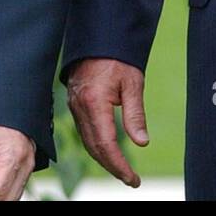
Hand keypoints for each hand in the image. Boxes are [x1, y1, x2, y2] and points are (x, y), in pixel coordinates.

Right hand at [66, 58, 147, 186]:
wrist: (97, 36)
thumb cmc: (117, 57)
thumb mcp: (132, 83)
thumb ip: (135, 115)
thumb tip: (141, 143)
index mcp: (94, 103)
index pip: (106, 145)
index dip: (119, 166)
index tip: (133, 179)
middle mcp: (80, 107)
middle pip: (94, 148)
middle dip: (112, 167)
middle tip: (131, 180)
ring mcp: (74, 105)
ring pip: (87, 141)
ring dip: (104, 159)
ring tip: (122, 170)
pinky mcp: (74, 102)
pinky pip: (84, 131)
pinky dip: (96, 145)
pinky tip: (108, 150)